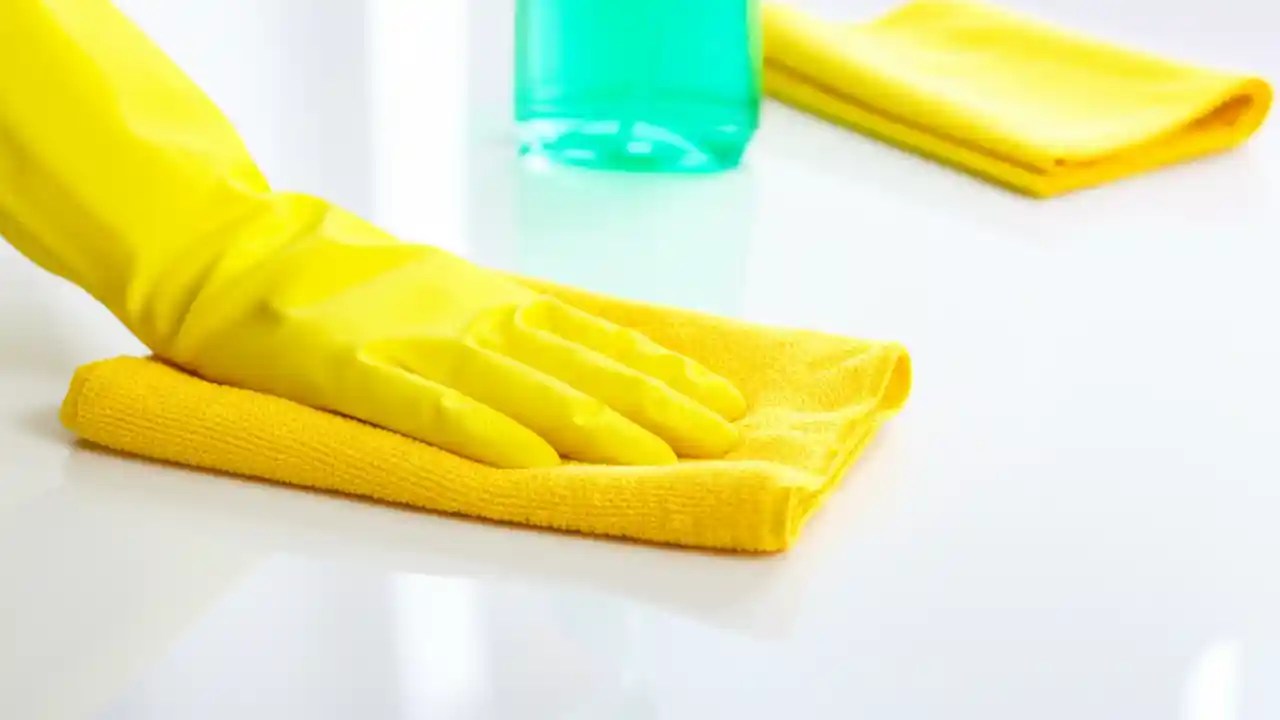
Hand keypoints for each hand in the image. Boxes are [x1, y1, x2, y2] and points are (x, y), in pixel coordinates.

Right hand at [163, 193, 746, 467]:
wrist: (243, 252)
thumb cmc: (352, 282)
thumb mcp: (449, 290)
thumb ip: (509, 326)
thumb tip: (587, 363)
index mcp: (496, 303)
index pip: (601, 343)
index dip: (664, 375)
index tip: (719, 401)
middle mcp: (475, 320)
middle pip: (582, 369)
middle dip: (656, 407)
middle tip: (717, 441)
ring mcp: (418, 344)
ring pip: (526, 388)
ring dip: (598, 426)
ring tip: (658, 460)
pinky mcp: (357, 371)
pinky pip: (430, 407)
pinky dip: (484, 432)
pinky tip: (532, 462)